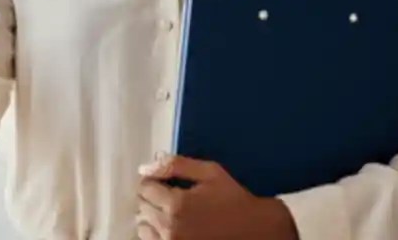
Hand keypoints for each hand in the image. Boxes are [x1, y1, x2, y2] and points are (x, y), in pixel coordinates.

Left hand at [136, 154, 297, 239]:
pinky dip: (158, 233)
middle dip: (154, 198)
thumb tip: (144, 168)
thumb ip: (175, 165)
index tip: (168, 183)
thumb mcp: (209, 172)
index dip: (155, 181)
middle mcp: (169, 228)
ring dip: (153, 217)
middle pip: (142, 206)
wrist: (255, 230)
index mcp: (176, 204)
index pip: (145, 187)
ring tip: (174, 214)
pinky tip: (176, 228)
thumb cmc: (233, 198)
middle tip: (173, 197)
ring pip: (143, 227)